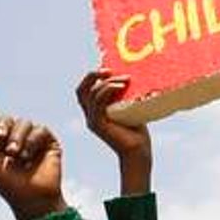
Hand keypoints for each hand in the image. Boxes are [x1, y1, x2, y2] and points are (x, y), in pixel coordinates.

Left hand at [0, 104, 66, 219]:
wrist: (30, 198)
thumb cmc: (5, 182)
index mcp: (0, 142)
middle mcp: (17, 139)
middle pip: (10, 119)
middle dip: (6, 130)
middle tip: (7, 149)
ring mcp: (33, 140)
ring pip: (25, 122)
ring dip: (19, 139)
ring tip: (17, 156)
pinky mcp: (49, 142)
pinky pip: (40, 129)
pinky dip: (33, 142)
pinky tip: (30, 157)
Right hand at [76, 70, 152, 195]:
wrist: (138, 150)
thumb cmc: (137, 130)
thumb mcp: (128, 107)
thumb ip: (123, 95)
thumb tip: (129, 74)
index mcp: (95, 111)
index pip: (84, 90)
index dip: (91, 77)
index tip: (108, 69)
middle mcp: (90, 116)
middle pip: (80, 90)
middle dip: (92, 76)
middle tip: (109, 70)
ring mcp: (92, 121)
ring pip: (91, 94)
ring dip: (107, 83)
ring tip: (125, 79)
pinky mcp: (98, 125)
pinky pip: (98, 103)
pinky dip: (108, 91)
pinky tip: (121, 87)